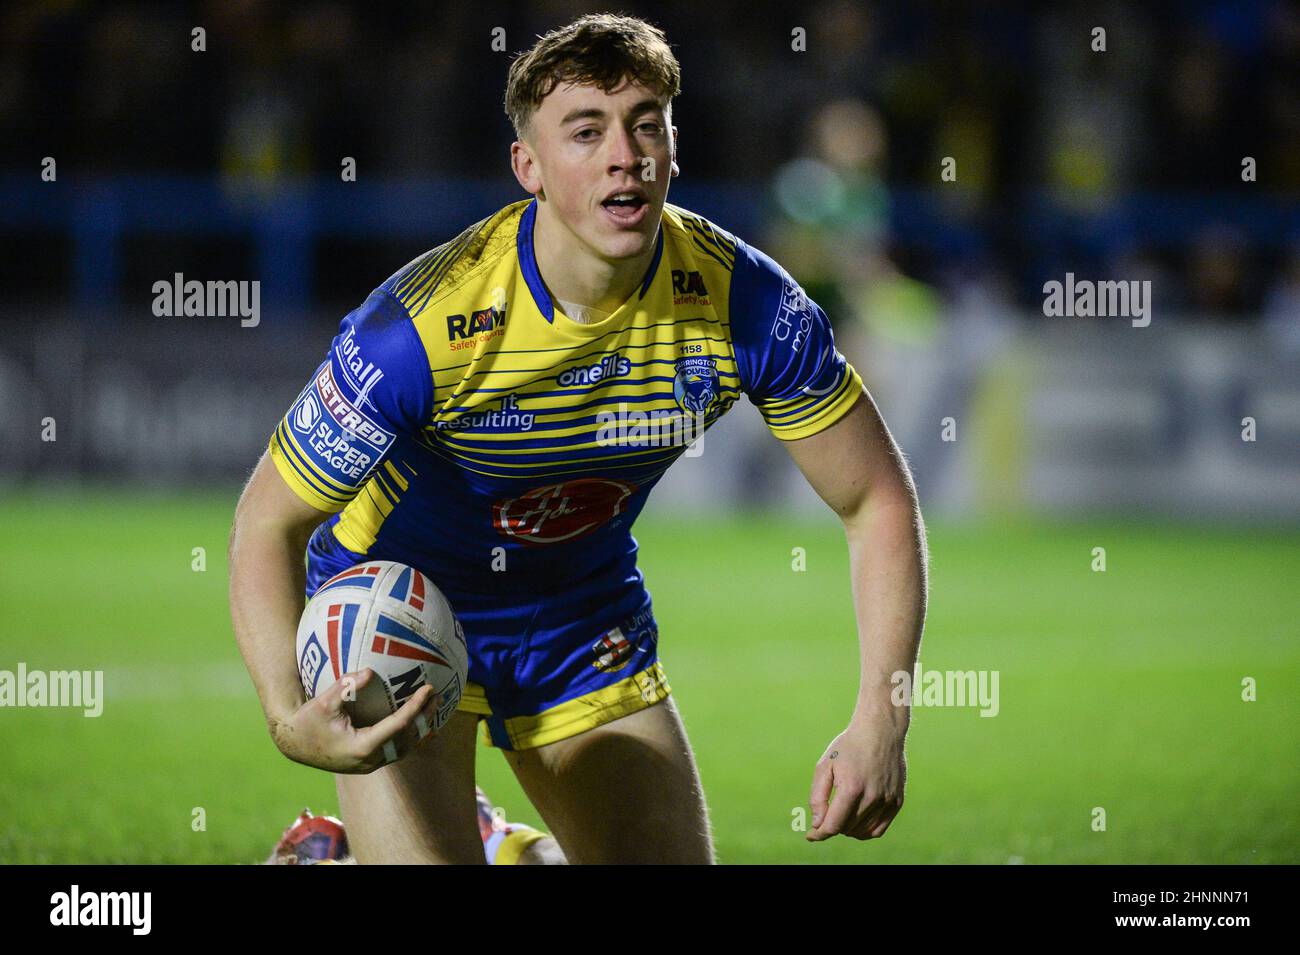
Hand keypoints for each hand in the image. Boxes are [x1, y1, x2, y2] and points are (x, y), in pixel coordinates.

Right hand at [269, 668, 440, 773]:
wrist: (293, 744)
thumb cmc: (307, 720)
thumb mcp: (324, 701)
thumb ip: (346, 686)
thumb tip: (369, 671)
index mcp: (362, 746)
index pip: (398, 725)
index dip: (416, 707)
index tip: (428, 689)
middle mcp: (370, 760)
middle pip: (408, 739)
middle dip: (425, 718)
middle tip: (438, 697)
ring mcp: (369, 764)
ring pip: (404, 749)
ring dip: (420, 729)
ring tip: (433, 709)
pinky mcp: (367, 763)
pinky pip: (395, 750)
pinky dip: (410, 737)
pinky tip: (418, 723)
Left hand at [806, 713, 906, 841]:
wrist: (881, 731)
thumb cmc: (848, 747)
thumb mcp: (825, 766)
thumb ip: (818, 796)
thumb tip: (817, 824)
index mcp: (852, 788)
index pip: (833, 825)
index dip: (819, 833)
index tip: (810, 835)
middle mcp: (872, 797)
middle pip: (846, 828)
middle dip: (832, 824)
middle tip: (826, 813)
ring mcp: (887, 801)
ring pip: (861, 831)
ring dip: (847, 828)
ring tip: (840, 812)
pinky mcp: (897, 802)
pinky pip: (878, 830)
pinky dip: (864, 831)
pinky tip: (855, 821)